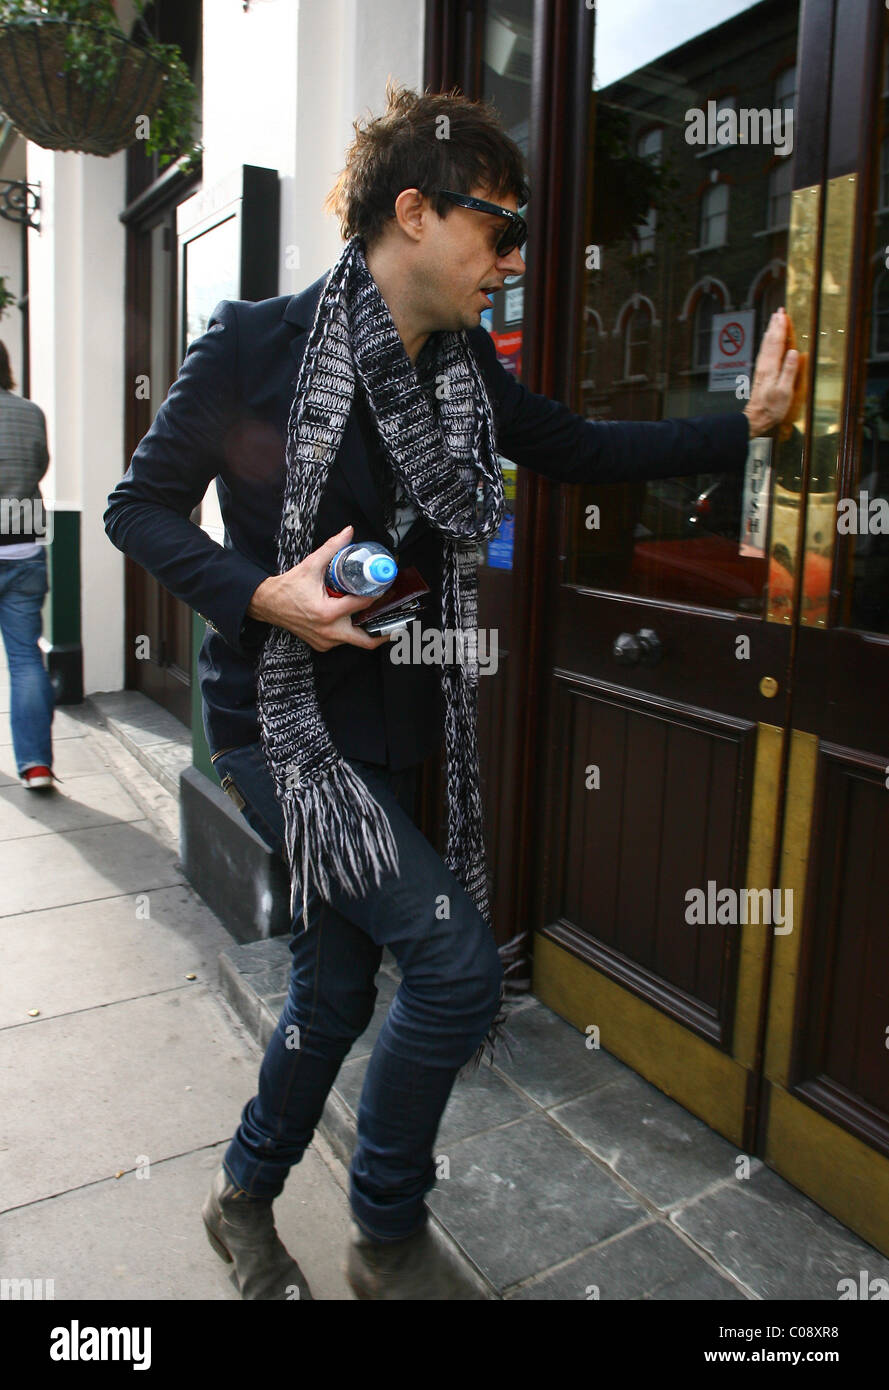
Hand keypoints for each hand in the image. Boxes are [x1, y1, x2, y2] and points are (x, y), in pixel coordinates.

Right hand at [246, 524, 392, 651]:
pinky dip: (351, 630)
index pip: (362, 605)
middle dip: (384, 631)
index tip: (385, 587)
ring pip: (354, 640)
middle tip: (397, 620)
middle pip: (366, 640)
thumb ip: (332, 548)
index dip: (377, 595)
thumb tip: (349, 532)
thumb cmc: (288, 587)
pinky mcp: (321, 644)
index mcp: (327, 613)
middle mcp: (328, 632)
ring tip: (376, 613)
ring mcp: (324, 641)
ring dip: (366, 628)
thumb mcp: (311, 565)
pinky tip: (356, 617)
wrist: (267, 604)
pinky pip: (343, 641)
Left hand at [744, 308, 799, 437]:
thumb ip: (789, 370)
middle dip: (775, 325)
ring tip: (774, 321)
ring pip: (766, 345)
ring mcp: (762, 369)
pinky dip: (767, 343)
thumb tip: (793, 352)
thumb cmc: (771, 408)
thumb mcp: (784, 391)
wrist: (756, 418)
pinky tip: (768, 341)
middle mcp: (765, 365)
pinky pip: (764, 352)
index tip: (783, 315)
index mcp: (771, 367)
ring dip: (771, 332)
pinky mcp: (761, 374)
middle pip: (770, 341)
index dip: (781, 328)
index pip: (777, 343)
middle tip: (779, 311)